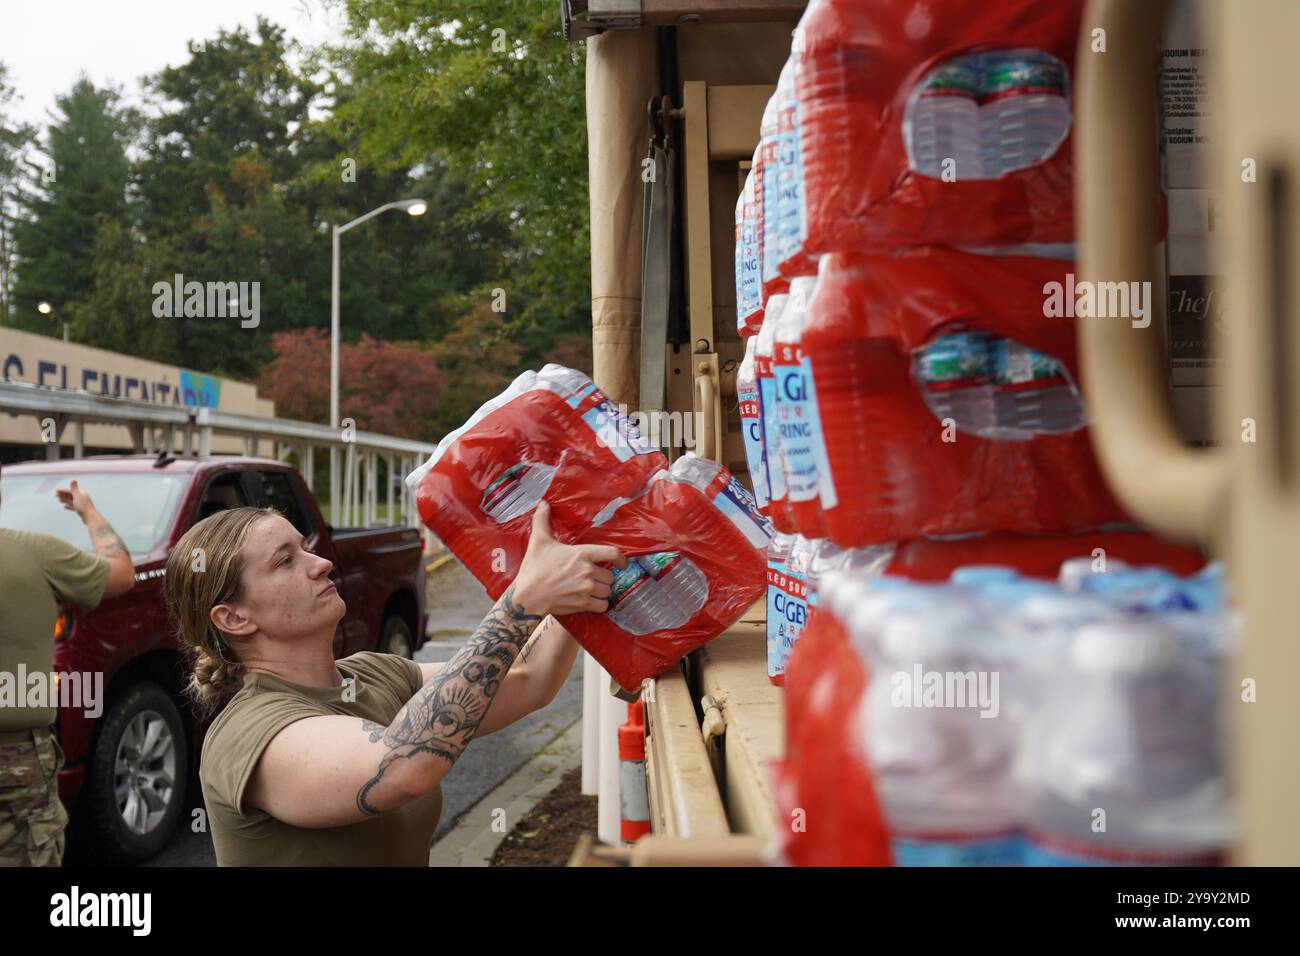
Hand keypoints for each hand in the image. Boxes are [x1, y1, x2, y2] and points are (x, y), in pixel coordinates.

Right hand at [55, 480, 94, 518]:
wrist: (90, 517)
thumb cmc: (83, 506)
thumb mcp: (77, 496)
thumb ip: (74, 489)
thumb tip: (73, 480)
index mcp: (82, 493)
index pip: (71, 491)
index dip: (63, 490)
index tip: (56, 491)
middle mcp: (83, 498)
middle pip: (71, 495)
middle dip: (63, 495)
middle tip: (56, 495)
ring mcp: (82, 504)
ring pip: (72, 501)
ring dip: (65, 500)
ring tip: (59, 500)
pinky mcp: (82, 510)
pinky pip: (74, 507)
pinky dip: (69, 506)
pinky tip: (65, 506)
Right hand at [512, 501, 626, 616]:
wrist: (527, 596)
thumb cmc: (534, 568)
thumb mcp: (538, 541)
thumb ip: (542, 520)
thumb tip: (543, 502)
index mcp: (581, 554)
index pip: (612, 553)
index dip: (621, 559)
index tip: (621, 563)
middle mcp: (587, 571)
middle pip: (610, 576)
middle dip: (604, 577)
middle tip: (593, 577)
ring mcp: (586, 589)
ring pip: (607, 590)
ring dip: (602, 591)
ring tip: (592, 589)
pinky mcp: (583, 604)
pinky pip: (603, 605)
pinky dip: (600, 604)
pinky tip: (592, 601)